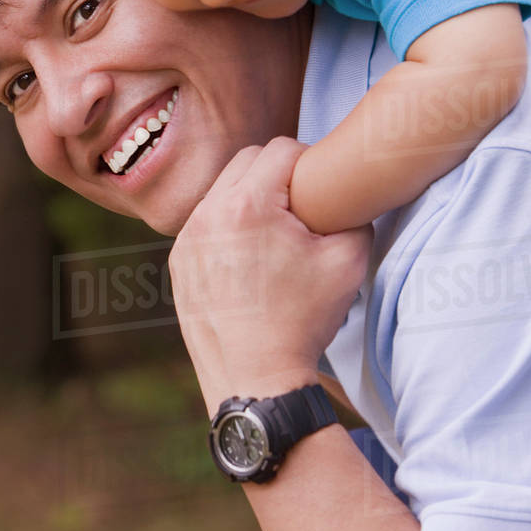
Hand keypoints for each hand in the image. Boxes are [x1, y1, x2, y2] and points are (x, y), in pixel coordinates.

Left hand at [168, 136, 370, 414]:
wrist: (257, 382)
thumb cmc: (304, 321)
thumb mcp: (349, 260)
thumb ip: (352, 211)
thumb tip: (348, 193)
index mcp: (248, 206)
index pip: (282, 149)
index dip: (308, 161)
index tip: (320, 190)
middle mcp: (208, 214)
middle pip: (248, 160)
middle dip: (277, 173)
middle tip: (301, 206)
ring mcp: (187, 238)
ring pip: (223, 188)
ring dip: (250, 196)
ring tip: (276, 231)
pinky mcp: (178, 261)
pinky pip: (206, 221)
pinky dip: (229, 225)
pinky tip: (251, 255)